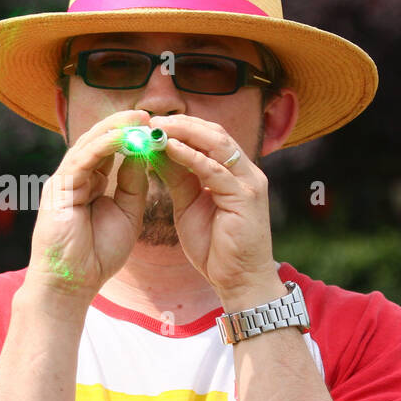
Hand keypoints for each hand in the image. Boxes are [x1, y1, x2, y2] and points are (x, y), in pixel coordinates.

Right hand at [25, 110, 150, 304]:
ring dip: (114, 129)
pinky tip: (122, 137)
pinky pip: (82, 159)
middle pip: (98, 141)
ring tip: (139, 118)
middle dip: (123, 125)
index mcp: (90, 183)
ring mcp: (64, 181)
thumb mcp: (128, 214)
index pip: (109, 151)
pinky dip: (102, 146)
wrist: (73, 283)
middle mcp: (75, 177)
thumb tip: (142, 154)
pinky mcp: (58, 188)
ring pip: (88, 144)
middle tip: (148, 114)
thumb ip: (133, 185)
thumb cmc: (98, 254)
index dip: (131, 137)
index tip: (155, 128)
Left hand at [148, 114, 282, 305]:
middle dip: (182, 124)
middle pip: (214, 133)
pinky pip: (215, 170)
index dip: (182, 127)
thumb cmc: (215, 247)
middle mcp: (246, 172)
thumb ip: (178, 178)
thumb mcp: (189, 205)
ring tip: (157, 128)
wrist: (239, 281)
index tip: (152, 123)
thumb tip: (157, 152)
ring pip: (216, 144)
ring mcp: (248, 183)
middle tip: (151, 120)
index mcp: (235, 173)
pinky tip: (170, 148)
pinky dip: (191, 156)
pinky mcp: (245, 198)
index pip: (209, 137)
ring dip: (184, 133)